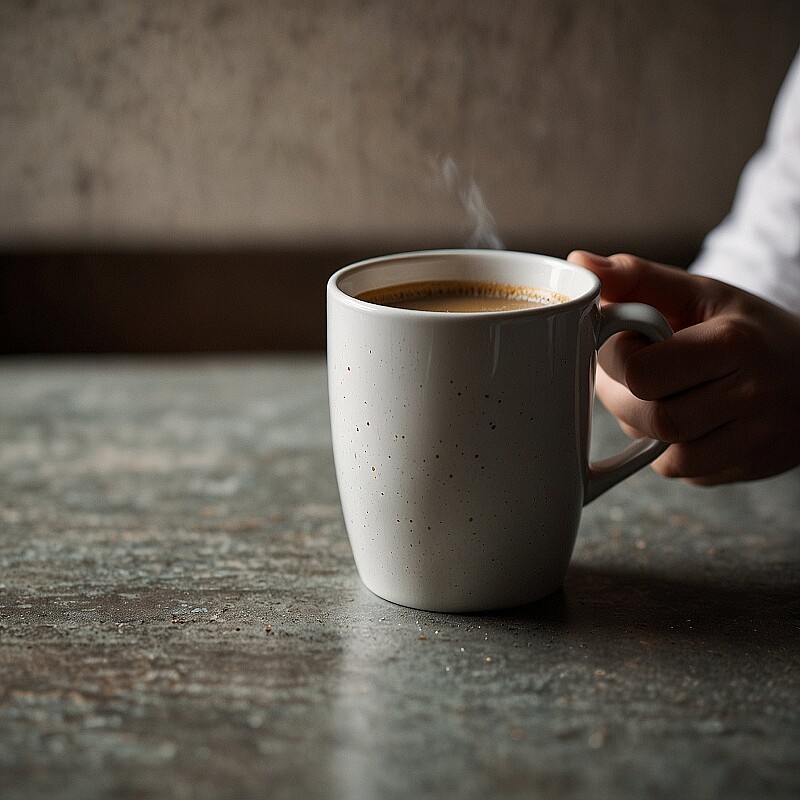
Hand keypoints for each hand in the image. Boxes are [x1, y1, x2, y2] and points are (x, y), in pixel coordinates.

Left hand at [568, 251, 799, 484]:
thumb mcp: (699, 292)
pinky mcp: (750, 468)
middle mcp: (751, 395)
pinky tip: (684, 420)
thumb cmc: (744, 327)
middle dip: (623, 398)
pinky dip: (669, 450)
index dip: (616, 360)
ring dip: (644, 427)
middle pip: (651, 417)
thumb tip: (577, 262)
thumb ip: (637, 278)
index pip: (641, 373)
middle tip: (632, 374)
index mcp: (732, 344)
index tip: (624, 343)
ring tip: (660, 395)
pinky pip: (684, 471)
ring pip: (665, 453)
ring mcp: (755, 438)